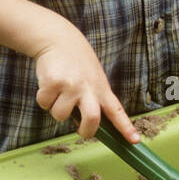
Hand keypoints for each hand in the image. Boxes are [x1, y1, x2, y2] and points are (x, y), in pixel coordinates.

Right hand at [33, 25, 138, 143]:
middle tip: (81, 130)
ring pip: (60, 116)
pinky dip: (43, 99)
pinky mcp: (53, 83)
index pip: (117, 111)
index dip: (126, 127)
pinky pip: (44, 104)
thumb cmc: (76, 62)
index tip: (135, 141)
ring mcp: (71, 85)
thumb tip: (86, 123)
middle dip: (86, 131)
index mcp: (101, 88)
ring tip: (58, 91)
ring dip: (55, 109)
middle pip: (92, 119)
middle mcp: (88, 88)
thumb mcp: (92, 77)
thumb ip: (93, 97)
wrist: (58, 39)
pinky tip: (48, 83)